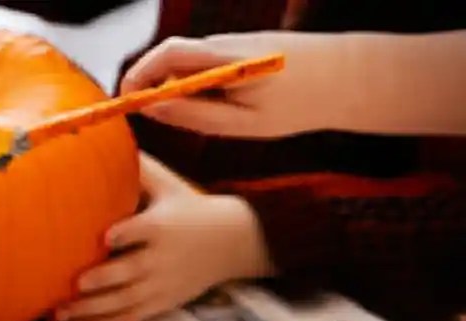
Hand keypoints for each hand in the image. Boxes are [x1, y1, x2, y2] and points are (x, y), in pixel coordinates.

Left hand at [56, 154, 271, 320]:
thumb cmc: (188, 207)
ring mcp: (161, 285)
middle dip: (102, 282)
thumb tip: (103, 134)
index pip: (145, 230)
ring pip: (125, 302)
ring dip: (92, 311)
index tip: (106, 237)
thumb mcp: (169, 184)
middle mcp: (162, 259)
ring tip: (59, 314)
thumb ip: (138, 167)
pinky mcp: (161, 303)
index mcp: (163, 225)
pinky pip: (130, 317)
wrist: (233, 241)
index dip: (127, 235)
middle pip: (131, 273)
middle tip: (72, 285)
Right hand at [120, 31, 352, 137]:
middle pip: (170, 56)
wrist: (353, 77)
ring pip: (188, 62)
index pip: (166, 56)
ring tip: (187, 116)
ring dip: (174, 86)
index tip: (124, 102)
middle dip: (149, 83)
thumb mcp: (244, 123)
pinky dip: (195, 84)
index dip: (138, 76)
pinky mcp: (242, 47)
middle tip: (142, 116)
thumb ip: (195, 116)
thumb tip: (152, 110)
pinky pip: (205, 63)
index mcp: (226, 59)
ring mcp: (234, 41)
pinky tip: (215, 106)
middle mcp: (226, 43)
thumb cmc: (302, 104)